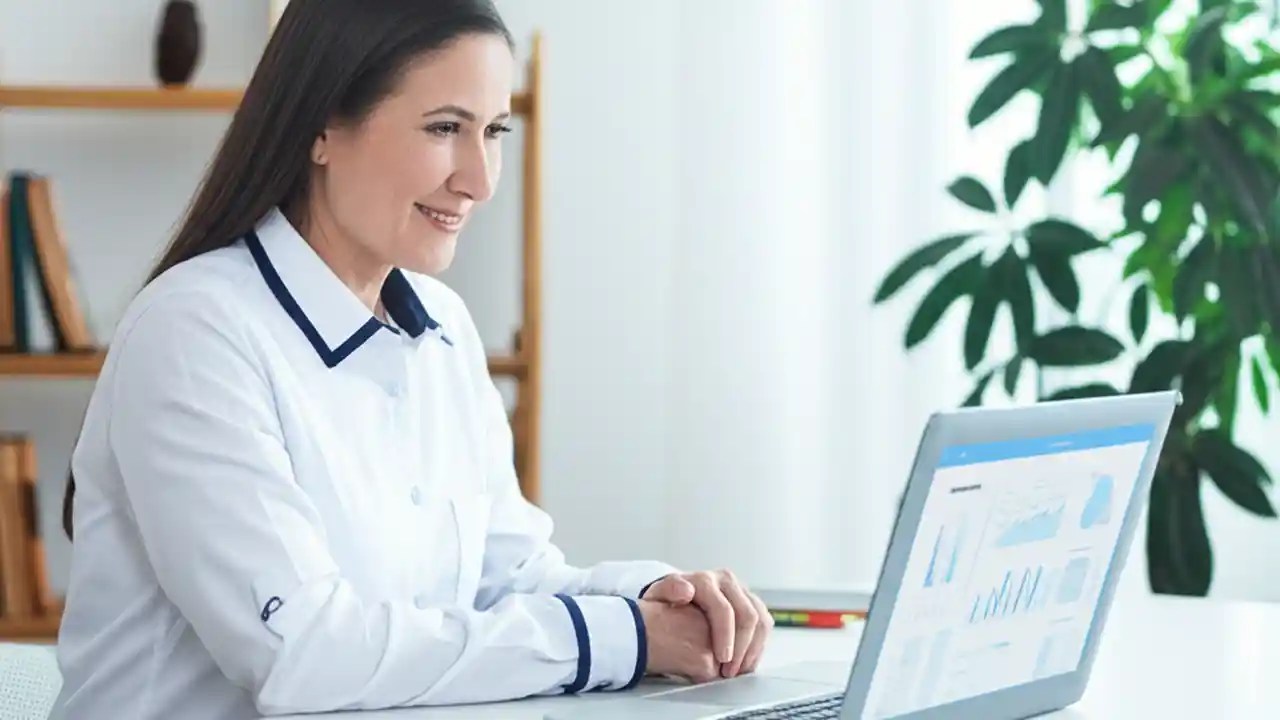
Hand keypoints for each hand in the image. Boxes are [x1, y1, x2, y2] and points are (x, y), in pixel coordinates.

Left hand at [642, 570, 771, 678]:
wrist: (674, 597)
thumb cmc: (665, 603)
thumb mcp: (658, 596)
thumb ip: (668, 591)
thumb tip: (685, 591)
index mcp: (705, 580)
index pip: (724, 609)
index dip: (726, 637)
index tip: (722, 660)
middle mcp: (726, 581)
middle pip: (747, 616)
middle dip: (742, 649)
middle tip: (730, 672)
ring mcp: (741, 590)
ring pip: (761, 620)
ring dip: (753, 649)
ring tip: (739, 671)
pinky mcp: (751, 601)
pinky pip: (765, 624)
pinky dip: (758, 646)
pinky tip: (745, 662)